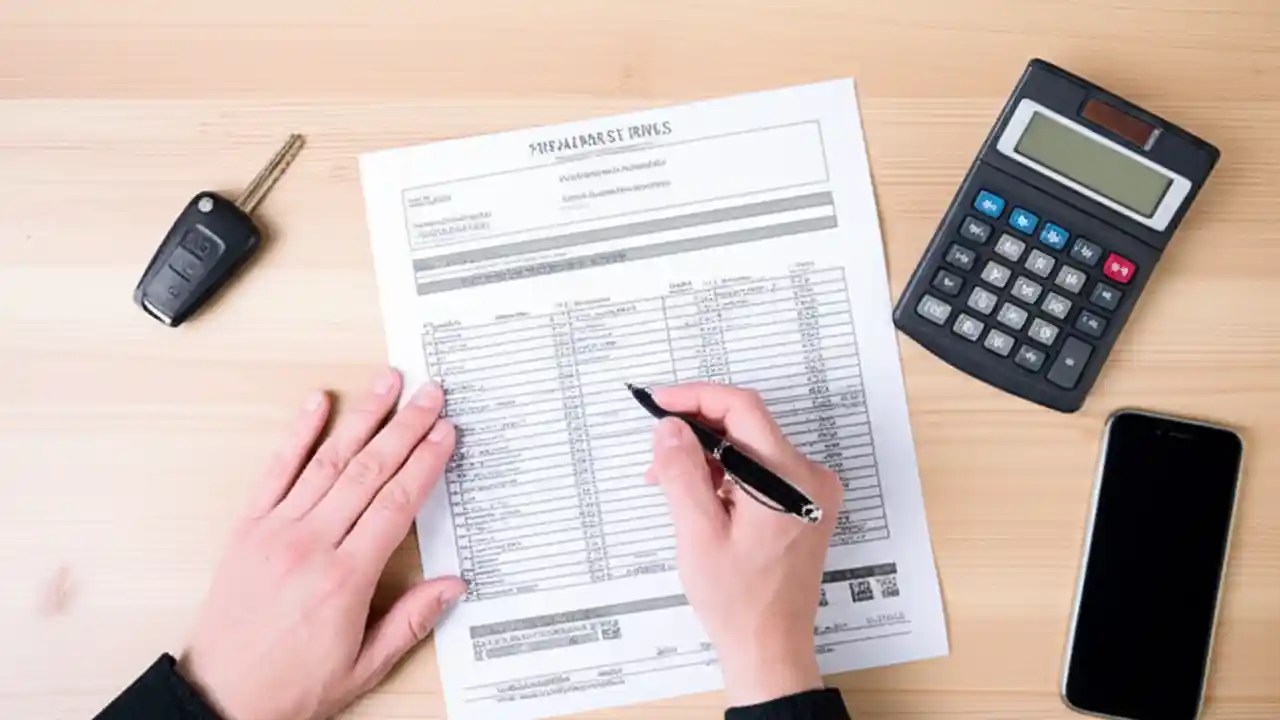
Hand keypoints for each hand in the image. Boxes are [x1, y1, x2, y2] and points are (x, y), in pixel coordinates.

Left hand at [177, 368, 463, 719]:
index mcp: (344, 579)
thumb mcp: (364, 666)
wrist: (220, 699)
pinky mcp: (248, 528)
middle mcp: (310, 545)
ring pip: (328, 461)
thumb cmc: (290, 686)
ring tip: (387, 383)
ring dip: (362, 418)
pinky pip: (276, 471)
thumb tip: (453, 586)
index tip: (445, 435)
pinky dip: (298, 434)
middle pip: (368, 472)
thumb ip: (411, 621)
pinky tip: (317, 404)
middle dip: (405, 428)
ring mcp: (276, 531)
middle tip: (430, 396)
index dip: (425, 464)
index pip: (396, 505)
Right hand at [645, 383, 841, 706]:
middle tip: (657, 451)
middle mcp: (810, 478)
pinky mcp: (804, 505)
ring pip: (750, 448)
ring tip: (669, 482)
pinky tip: (698, 494)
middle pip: (747, 426)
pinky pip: (760, 470)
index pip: (743, 409)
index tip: (662, 402)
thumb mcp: (698, 533)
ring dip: (708, 455)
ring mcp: (811, 492)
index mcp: (789, 480)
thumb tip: (670, 428)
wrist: (770, 647)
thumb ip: (682, 473)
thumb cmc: (739, 601)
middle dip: (696, 432)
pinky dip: (726, 473)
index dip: (697, 397)